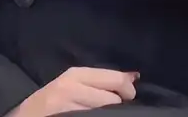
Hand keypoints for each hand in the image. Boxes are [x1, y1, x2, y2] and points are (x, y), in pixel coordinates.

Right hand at [10, 67, 137, 116]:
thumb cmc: (53, 100)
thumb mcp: (74, 84)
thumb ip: (102, 81)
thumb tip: (134, 77)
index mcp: (76, 74)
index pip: (115, 80)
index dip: (128, 90)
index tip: (128, 98)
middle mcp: (71, 88)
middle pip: (113, 99)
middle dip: (119, 106)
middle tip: (114, 109)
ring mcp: (68, 108)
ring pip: (105, 112)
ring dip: (108, 114)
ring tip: (100, 113)